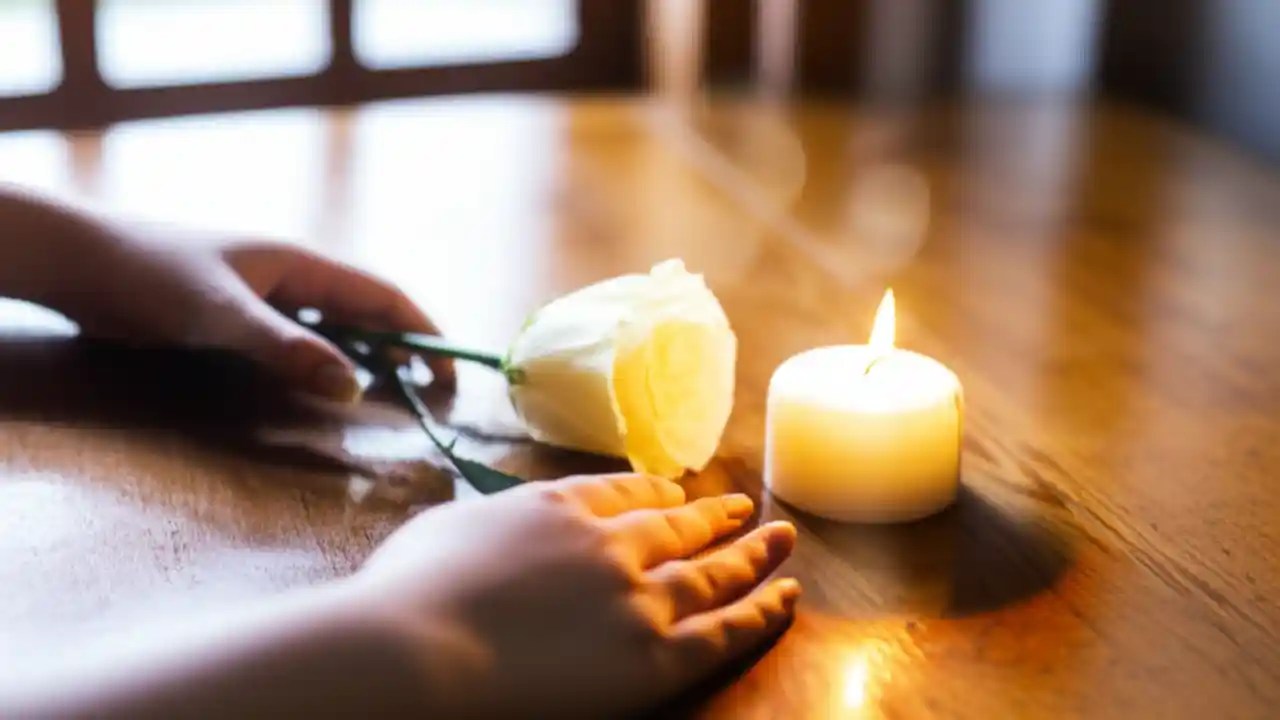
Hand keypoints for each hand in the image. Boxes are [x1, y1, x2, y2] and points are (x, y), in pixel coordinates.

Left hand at [37, 229, 448, 400]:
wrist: (80, 262)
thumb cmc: (152, 275)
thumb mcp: (224, 315)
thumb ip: (288, 350)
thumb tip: (353, 389)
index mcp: (302, 262)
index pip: (382, 296)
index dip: (423, 331)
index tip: (450, 372)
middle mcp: (291, 277)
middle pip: (364, 313)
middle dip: (402, 348)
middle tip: (429, 393)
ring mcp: (265, 297)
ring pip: (332, 328)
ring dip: (365, 357)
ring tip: (391, 394)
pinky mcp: (237, 318)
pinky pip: (299, 340)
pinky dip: (324, 363)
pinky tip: (324, 385)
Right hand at [353, 474, 799, 718]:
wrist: (414, 650)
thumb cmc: (407, 593)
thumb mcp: (445, 528)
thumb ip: (486, 520)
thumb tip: (490, 523)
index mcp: (558, 505)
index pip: (625, 492)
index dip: (659, 492)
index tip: (680, 493)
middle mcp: (609, 542)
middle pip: (678, 524)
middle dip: (716, 516)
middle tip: (745, 510)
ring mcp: (637, 597)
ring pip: (712, 572)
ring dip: (753, 554)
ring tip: (783, 541)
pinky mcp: (653, 657)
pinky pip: (725, 630)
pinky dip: (762, 610)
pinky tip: (788, 595)